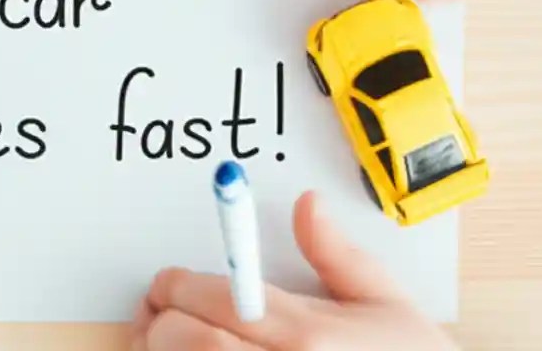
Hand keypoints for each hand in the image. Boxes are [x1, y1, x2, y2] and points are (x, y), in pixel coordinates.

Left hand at [132, 191, 457, 350]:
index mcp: (306, 335)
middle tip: (156, 312)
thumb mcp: (385, 306)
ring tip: (159, 341)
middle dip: (160, 320)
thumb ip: (338, 256)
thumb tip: (307, 205)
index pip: (213, 297)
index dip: (175, 285)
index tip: (169, 283)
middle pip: (183, 339)